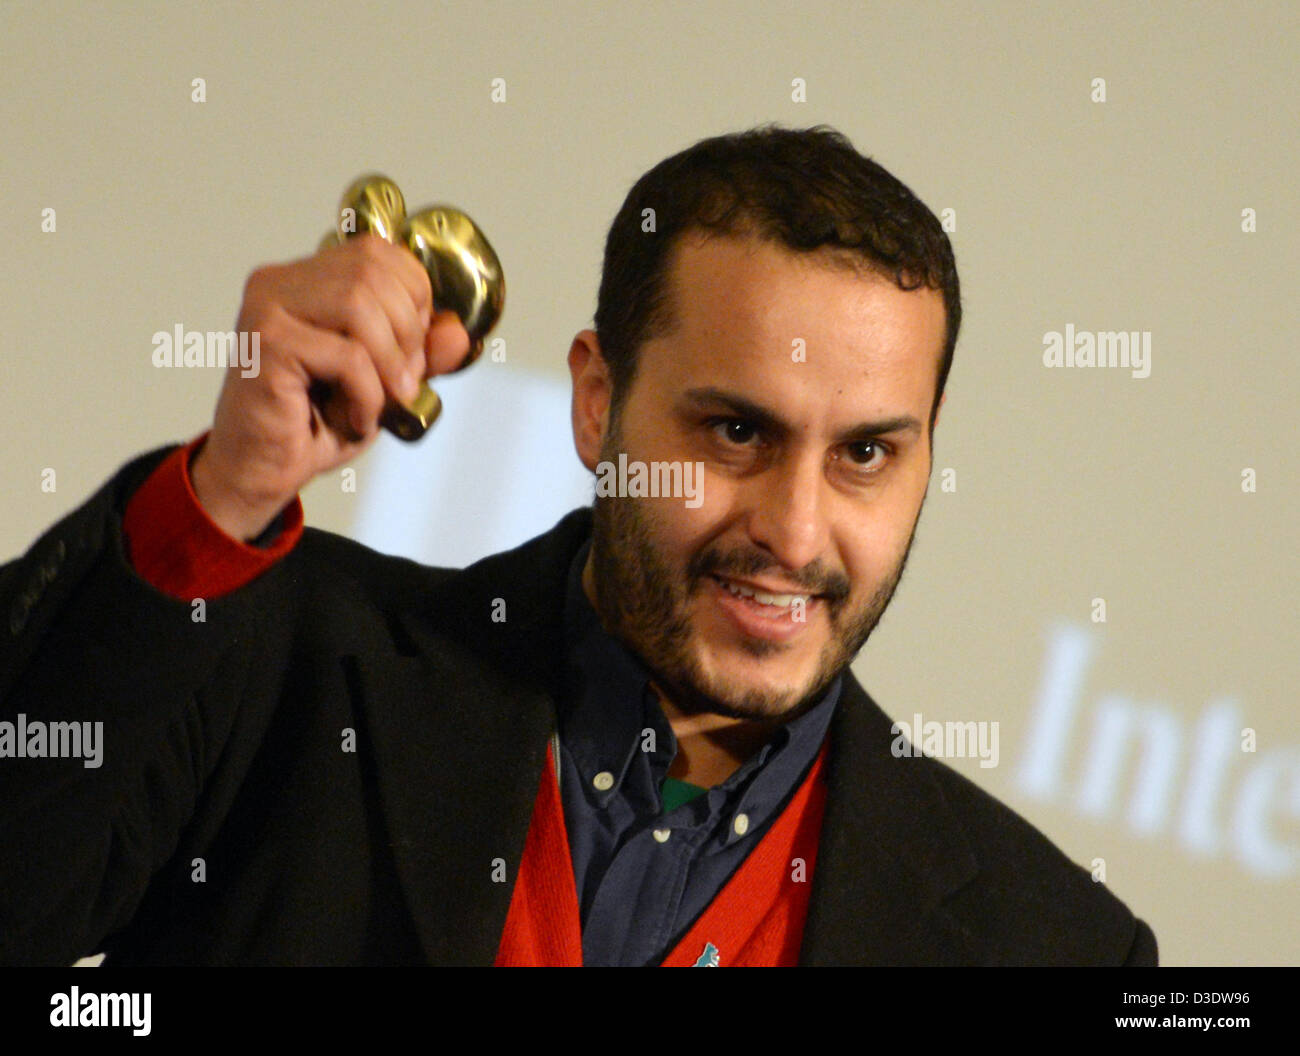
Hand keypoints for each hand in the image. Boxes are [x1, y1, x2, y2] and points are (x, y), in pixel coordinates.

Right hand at [190, 234, 471, 540]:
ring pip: (359, 307)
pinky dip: (366, 396)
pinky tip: (353, 420)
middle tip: (400, 385)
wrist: (262, 471)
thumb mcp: (387, 383)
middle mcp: (280, 281)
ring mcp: (267, 308)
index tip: (410, 354)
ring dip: (388, 365)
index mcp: (308, 277)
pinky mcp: (266, 344)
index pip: (381, 253)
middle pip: (372, 274)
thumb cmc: (316, 423)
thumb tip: (457, 331)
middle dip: (406, 334)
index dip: (414, 301)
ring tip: (381, 403)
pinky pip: (346, 356)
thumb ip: (423, 354)